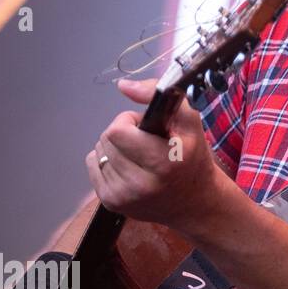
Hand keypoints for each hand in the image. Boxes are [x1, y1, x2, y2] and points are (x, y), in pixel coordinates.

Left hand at [84, 77, 228, 238]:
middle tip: (145, 143)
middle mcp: (142, 184)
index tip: (147, 128)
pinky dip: (108, 162)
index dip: (130, 122)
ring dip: (116, 149)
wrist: (195, 202)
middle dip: (123, 135)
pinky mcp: (110, 203)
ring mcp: (124, 196)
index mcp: (164, 163)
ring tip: (139, 157)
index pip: (117, 131)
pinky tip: (129, 169)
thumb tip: (123, 85)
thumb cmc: (192, 157)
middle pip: (106, 140)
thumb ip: (160, 95)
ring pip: (98, 152)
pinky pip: (93, 166)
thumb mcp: (189, 122)